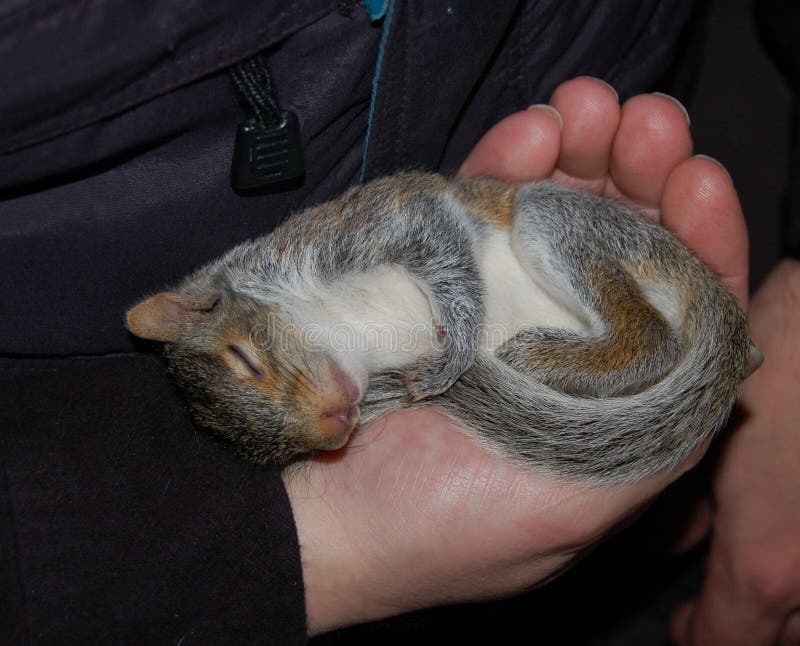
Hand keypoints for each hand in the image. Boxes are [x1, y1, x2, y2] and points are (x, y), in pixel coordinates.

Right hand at [285, 77, 749, 635]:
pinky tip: (527, 135)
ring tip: (585, 109)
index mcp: (604, 404)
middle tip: (641, 125)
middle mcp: (555, 351)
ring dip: (578, 156)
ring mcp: (493, 310)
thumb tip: (718, 337)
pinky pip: (477, 212)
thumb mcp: (577, 504)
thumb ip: (658, 429)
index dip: (698, 241)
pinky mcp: (433, 283)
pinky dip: (504, 166)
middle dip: (639, 179)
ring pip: (550, 218)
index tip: (693, 184)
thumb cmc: (441, 530)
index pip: (677, 311)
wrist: (314, 516)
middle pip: (616, 249)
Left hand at [671, 258, 799, 645]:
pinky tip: (798, 535)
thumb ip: (687, 507)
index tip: (685, 624)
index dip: (698, 637)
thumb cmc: (781, 373)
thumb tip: (674, 545)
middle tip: (717, 596)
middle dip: (749, 622)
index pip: (727, 643)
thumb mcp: (711, 442)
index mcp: (769, 563)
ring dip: (792, 605)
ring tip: (764, 567)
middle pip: (784, 638)